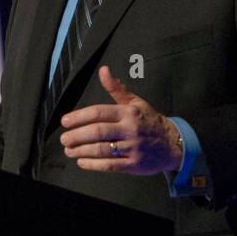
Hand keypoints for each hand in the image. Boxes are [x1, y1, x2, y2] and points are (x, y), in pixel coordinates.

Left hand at [59, 66, 181, 174]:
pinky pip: (110, 165)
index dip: (79, 117)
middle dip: (77, 136)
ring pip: (102, 149)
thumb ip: (116, 89)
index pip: (99, 112)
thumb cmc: (149, 121)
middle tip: (64, 139)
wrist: (172, 144)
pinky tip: (82, 162)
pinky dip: (93, 164)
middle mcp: (130, 129)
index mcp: (128, 112)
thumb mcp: (135, 102)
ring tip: (69, 150)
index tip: (65, 121)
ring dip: (81, 151)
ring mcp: (133, 147)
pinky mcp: (134, 164)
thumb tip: (103, 70)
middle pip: (98, 132)